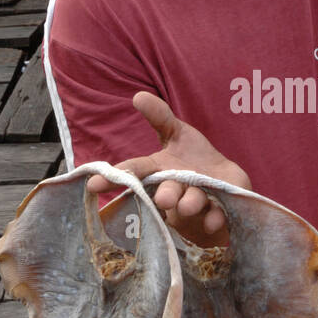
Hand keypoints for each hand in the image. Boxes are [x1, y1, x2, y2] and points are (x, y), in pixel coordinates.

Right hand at [86, 93, 250, 245]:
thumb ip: (160, 116)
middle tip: (163, 199)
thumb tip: (137, 96)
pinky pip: (215, 216)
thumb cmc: (193, 159)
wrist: (225, 182)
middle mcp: (174, 190)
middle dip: (165, 194)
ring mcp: (195, 202)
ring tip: (188, 205)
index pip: (135, 172)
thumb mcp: (177, 133)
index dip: (114, 178)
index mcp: (159, 171)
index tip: (93, 185)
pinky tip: (214, 221)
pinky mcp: (218, 211)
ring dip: (189, 204)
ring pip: (191, 203)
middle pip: (166, 192)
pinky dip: (214, 219)